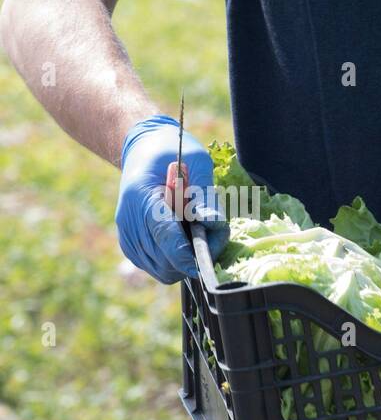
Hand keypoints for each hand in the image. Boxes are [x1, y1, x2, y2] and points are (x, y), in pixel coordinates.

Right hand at [115, 115, 227, 282]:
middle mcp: (129, 219)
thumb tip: (213, 223)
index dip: (185, 256)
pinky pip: (156, 267)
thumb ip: (205, 194)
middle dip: (192, 257)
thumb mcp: (197, 162)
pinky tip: (182, 239)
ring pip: (161, 269)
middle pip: (164, 260)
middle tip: (211, 234)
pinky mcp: (129, 245)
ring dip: (184, 261)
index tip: (204, 267)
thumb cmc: (174, 151)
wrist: (143, 149)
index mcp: (142, 196)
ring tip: (195, 232)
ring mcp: (127, 234)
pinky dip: (173, 262)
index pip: (164, 235)